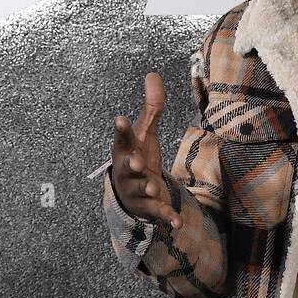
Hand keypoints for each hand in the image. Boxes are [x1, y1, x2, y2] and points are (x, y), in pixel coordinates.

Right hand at [111, 71, 180, 228]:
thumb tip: (153, 74)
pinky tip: (177, 224)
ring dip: (147, 188)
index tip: (120, 119)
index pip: (122, 139)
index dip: (121, 131)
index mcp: (126, 151)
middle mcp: (128, 172)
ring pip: (141, 190)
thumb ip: (152, 107)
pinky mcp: (150, 208)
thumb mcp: (146, 133)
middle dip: (131, 165)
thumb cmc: (138, 156)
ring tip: (153, 186)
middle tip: (137, 162)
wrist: (131, 194)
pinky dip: (167, 219)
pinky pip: (158, 214)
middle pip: (127, 168)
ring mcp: (138, 191)